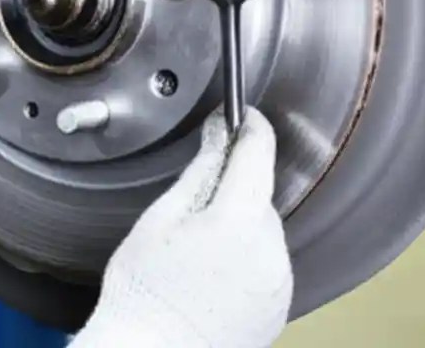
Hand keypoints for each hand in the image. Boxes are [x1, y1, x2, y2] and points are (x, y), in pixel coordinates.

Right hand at [73, 107, 293, 347]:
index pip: (259, 153)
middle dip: (233, 193)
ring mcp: (280, 282)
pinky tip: (212, 278)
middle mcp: (272, 250)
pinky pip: (269, 265)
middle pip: (259, 197)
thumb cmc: (144, 295)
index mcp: (241, 220)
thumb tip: (219, 133)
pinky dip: (248, 261)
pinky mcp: (280, 306)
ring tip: (197, 257)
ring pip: (265, 232)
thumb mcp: (162, 219)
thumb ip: (200, 170)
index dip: (251, 127)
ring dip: (241, 230)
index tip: (244, 117)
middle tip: (191, 215)